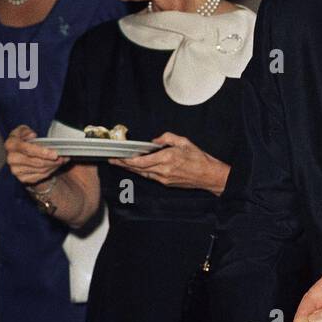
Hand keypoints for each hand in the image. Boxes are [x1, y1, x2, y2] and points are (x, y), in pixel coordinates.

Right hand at [5, 124, 64, 186]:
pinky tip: (55, 165)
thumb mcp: (24, 131)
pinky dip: (51, 171)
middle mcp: (12, 159)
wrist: (21, 155)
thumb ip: (26, 131)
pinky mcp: (22, 178)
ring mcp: (16, 170)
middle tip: (62, 157)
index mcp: (11, 144)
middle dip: (52, 161)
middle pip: (36, 162)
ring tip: (61, 160)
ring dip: (53, 165)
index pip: (27, 149)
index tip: (54, 154)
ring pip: (40, 170)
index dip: (41, 152)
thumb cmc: (25, 141)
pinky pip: (41, 175)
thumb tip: (32, 135)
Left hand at [111, 132, 228, 191]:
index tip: (117, 156)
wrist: (209, 176)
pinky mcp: (166, 183)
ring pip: (142, 174)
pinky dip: (141, 172)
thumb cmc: (199, 159)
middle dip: (123, 164)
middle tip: (113, 159)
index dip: (126, 160)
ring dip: (130, 169)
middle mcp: (163, 170)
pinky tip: (136, 168)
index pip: (140, 161)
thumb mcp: (184, 142)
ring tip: (120, 163)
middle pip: (137, 169)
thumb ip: (167, 138)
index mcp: (166, 158)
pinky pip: (150, 177)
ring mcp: (164, 179)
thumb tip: (155, 140)